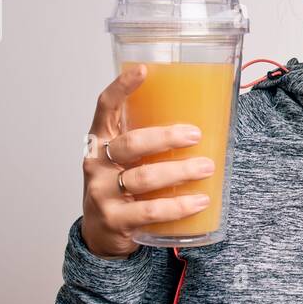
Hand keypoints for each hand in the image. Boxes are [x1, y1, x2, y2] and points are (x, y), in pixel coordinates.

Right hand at [80, 64, 214, 258]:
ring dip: (180, 171)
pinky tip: (199, 201)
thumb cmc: (122, 186)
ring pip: (144, 178)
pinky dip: (178, 206)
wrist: (101, 233)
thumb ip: (149, 141)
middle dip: (166, 137)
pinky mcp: (115, 220)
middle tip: (196, 135)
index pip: (105, 107)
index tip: (144, 70)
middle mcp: (96, 164)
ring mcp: (102, 193)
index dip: (121, 87)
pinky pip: (150, 211)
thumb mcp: (127, 159)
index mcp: (100, 141)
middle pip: (131, 143)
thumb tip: (203, 121)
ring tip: (206, 167)